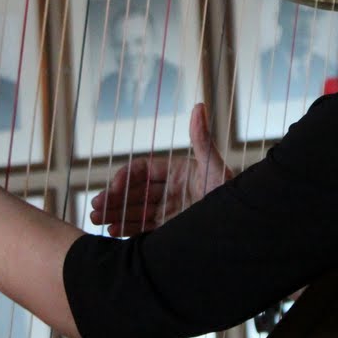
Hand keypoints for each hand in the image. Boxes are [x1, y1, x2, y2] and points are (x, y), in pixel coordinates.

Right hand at [89, 102, 231, 236]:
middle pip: (134, 192)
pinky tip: (112, 231)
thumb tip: (198, 105)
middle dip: (113, 199)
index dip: (126, 178)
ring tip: (96, 221)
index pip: (143, 171)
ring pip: (135, 210)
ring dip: (114, 214)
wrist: (242, 226)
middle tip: (95, 207)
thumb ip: (202, 140)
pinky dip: (126, 229)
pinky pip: (143, 228)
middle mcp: (170, 190)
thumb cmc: (230, 194)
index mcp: (177, 171)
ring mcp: (169, 211)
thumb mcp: (215, 167)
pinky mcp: (169, 230)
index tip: (115, 188)